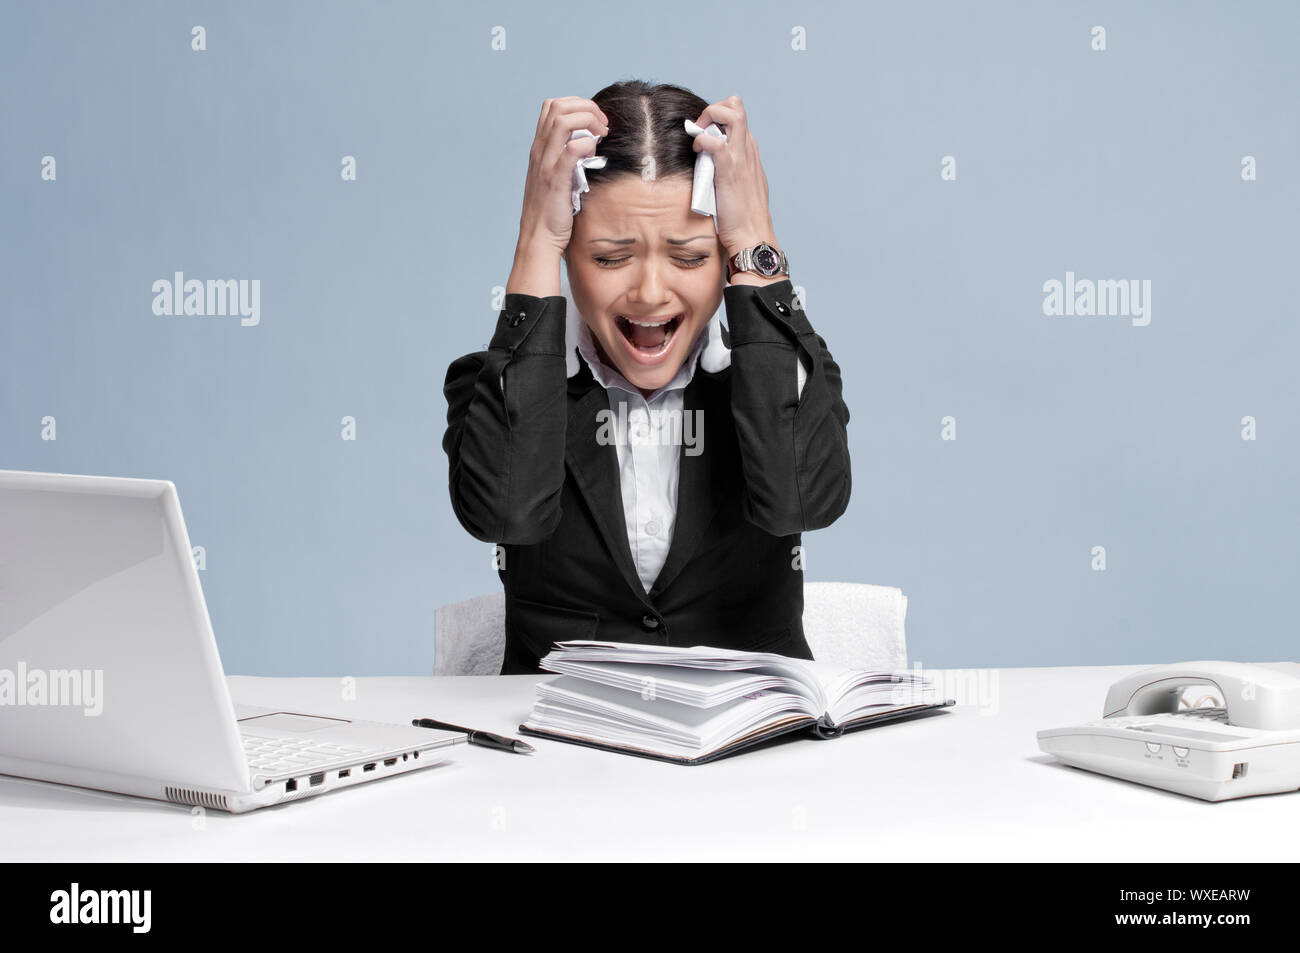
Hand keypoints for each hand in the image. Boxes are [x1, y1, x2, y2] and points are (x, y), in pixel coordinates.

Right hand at [516, 97, 608, 257]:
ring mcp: (546, 163)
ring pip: (562, 120)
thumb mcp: (555, 177)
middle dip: (585, 107)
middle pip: (558, 106)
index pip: (552, 106)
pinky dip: (586, 144)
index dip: (577, 105)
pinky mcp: (556, 179)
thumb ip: (566, 159)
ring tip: (602, 135)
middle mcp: (540, 150)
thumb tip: (589, 145)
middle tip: (603, 125)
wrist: (538, 238)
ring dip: (588, 120)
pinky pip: (571, 149)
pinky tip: (594, 153)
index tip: (595, 122)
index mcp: (540, 148)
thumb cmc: (552, 212)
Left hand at [689, 95, 779, 260]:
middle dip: (713, 109)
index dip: (718, 116)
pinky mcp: (730, 171)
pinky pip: (716, 143)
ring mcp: (741, 158)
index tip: (703, 132)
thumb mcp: (739, 186)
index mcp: (750, 152)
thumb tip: (710, 163)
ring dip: (709, 117)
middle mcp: (747, 150)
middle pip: (736, 107)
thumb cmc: (742, 217)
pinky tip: (696, 150)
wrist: (751, 236)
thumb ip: (729, 169)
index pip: (738, 116)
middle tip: (698, 128)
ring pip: (732, 115)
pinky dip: (702, 140)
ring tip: (697, 136)